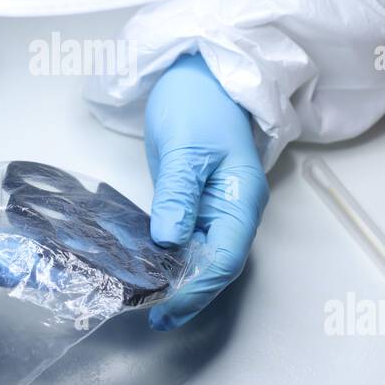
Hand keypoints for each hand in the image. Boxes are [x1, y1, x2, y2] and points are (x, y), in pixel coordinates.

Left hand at [144, 54, 268, 329]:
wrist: (201, 70)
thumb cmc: (197, 102)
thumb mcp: (183, 148)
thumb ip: (177, 195)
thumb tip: (168, 242)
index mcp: (241, 199)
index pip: (223, 259)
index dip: (196, 289)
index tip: (164, 309)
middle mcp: (234, 209)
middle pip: (215, 264)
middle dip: (186, 293)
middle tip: (150, 313)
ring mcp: (216, 205)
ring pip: (200, 255)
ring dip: (176, 279)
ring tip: (143, 298)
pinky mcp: (197, 200)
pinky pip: (186, 238)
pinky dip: (168, 256)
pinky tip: (146, 268)